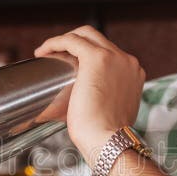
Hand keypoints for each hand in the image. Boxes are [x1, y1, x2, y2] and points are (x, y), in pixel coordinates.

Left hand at [34, 26, 145, 165]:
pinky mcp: (97, 58)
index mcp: (134, 73)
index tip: (69, 66)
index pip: (109, 53)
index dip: (86, 55)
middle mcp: (128, 61)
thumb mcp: (114, 113)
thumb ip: (109, 102)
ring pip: (85, 34)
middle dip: (75, 43)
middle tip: (56, 56)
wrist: (108, 141)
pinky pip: (72, 40)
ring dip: (64, 40)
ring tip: (46, 53)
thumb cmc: (106, 136)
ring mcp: (114, 57)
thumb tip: (92, 106)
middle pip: (98, 39)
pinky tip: (42, 51)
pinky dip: (55, 42)